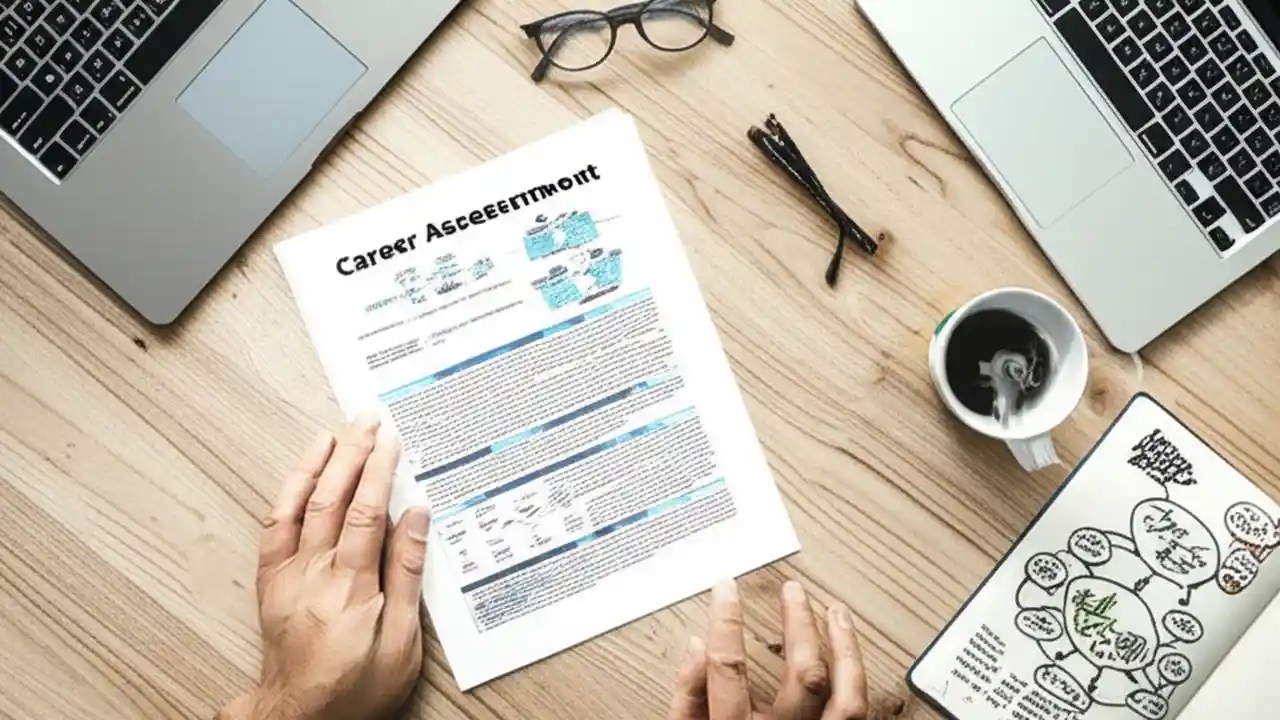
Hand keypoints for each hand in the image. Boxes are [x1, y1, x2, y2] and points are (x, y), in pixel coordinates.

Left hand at [219, 414, 431, 719]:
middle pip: (336, 496)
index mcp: (353, 584)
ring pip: (303, 503)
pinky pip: (275, 526)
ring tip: (334, 432)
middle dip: (354, 452)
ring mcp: (289, 573)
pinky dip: (288, 494)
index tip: (392, 440)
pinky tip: (300, 475)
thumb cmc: (354, 687)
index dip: (380, 469)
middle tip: (368, 420)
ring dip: (320, 462)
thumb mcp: (401, 641)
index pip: (368, 509)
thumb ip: (408, 575)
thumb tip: (416, 519)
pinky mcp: (271, 581)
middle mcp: (316, 571)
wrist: (300, 715)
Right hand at [667, 579, 867, 719]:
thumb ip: (687, 699)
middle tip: (793, 590)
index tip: (725, 588)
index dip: (726, 619)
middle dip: (798, 621)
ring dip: (845, 644)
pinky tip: (852, 655)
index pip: (730, 667)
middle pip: (801, 672)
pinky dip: (858, 677)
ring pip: (848, 693)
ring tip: (835, 611)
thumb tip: (694, 648)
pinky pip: (861, 714)